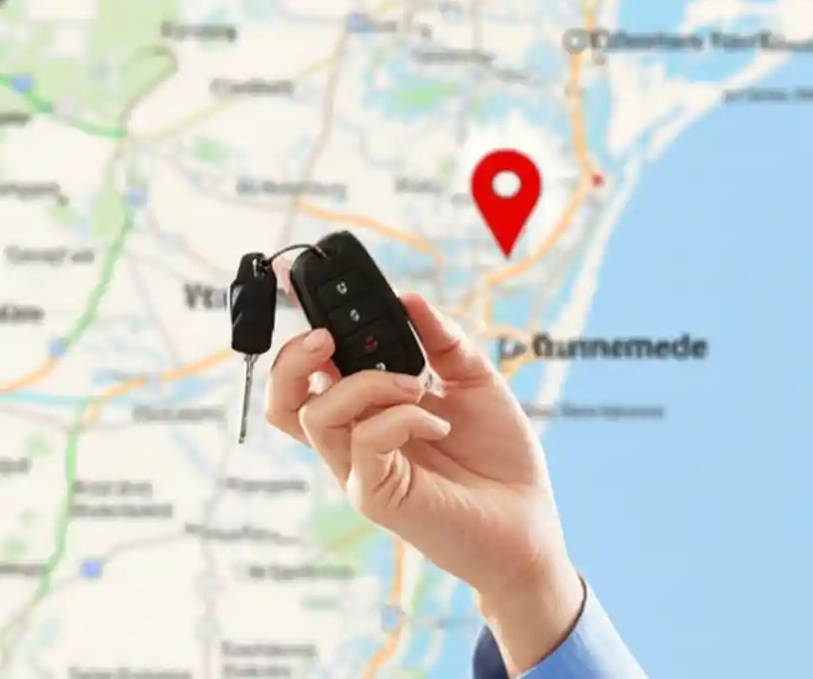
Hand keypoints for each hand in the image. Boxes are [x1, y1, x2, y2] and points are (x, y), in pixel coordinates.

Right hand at [264, 288, 583, 673]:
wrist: (529, 522)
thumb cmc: (500, 459)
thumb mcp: (476, 382)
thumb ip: (443, 341)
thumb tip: (409, 299)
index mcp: (369, 413)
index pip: (311, 376)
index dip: (303, 337)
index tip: (319, 290)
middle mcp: (355, 442)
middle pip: (283, 402)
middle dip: (293, 357)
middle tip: (329, 336)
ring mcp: (361, 471)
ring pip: (316, 415)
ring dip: (367, 382)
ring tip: (419, 386)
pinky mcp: (378, 497)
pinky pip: (365, 441)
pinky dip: (402, 417)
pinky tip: (440, 425)